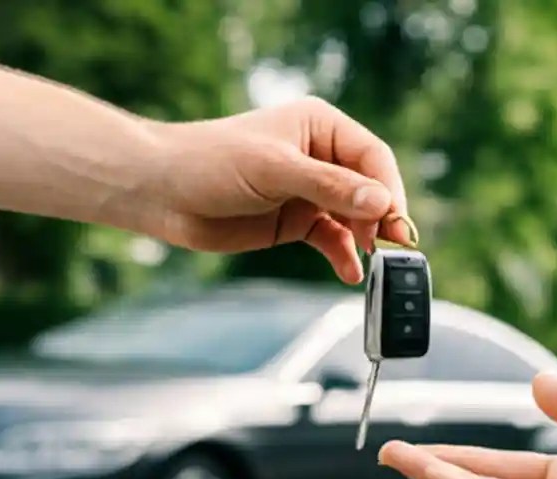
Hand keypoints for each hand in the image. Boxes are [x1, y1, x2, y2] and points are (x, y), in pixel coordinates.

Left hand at [137, 97, 412, 283]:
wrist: (161, 192)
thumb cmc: (210, 162)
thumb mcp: (275, 170)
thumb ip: (329, 187)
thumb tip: (381, 202)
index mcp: (319, 127)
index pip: (371, 156)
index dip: (388, 189)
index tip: (395, 222)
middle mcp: (319, 156)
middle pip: (368, 188)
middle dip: (381, 218)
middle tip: (392, 248)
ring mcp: (307, 191)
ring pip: (353, 216)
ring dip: (365, 239)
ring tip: (374, 264)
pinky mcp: (293, 221)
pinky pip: (331, 239)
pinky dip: (343, 255)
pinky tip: (350, 272)